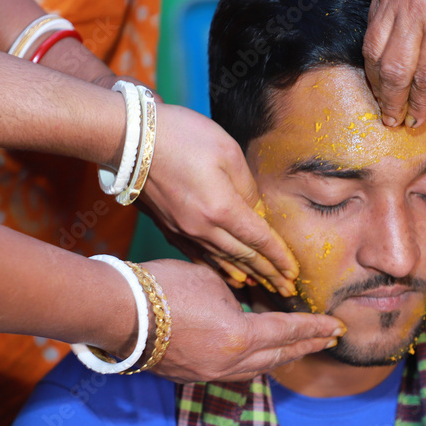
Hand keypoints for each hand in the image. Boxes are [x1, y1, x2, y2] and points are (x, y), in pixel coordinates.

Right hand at [139, 259, 344, 381]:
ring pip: (257, 370)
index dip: (314, 328)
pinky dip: (254, 364)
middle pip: (279, 357)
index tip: (336, 327)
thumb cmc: (163, 287)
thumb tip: (249, 296)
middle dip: (306, 346)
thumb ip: (238, 292)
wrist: (117, 313)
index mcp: (240, 337)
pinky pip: (234, 373)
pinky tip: (258, 358)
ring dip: (281, 358)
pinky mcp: (192, 377)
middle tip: (328, 339)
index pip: (288, 331)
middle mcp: (230, 363)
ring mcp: (210, 374)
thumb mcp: (211, 279)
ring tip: (299, 349)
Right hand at [141, 104, 300, 296]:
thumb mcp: (227, 151)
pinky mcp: (169, 227)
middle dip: (269, 274)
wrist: (131, 137)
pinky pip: (198, 256)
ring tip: (263, 286)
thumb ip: (247, 186)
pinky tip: (226, 275)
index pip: (259, 240)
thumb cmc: (182, 135)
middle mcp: (202, 227)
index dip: (279, 257)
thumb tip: (257, 212)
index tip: (294, 273)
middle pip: (243, 257)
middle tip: (287, 290)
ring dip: (245, 275)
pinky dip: (216, 268)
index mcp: (222, 208)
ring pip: (221, 260)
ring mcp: (183, 230)